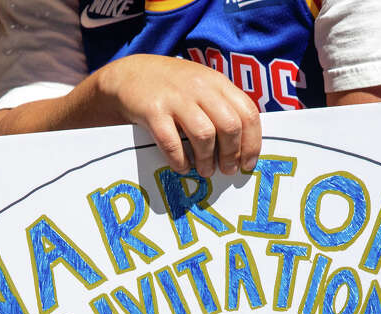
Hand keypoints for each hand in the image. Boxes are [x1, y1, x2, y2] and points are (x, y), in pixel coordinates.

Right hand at [92, 54, 260, 176]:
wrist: (129, 75)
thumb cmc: (171, 88)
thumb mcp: (202, 86)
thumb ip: (222, 107)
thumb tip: (243, 147)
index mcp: (217, 82)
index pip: (247, 112)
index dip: (252, 142)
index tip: (248, 164)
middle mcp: (199, 87)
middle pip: (229, 125)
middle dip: (232, 154)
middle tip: (227, 170)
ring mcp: (176, 98)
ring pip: (204, 135)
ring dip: (207, 160)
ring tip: (204, 171)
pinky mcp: (153, 111)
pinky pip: (172, 143)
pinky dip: (180, 161)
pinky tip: (181, 166)